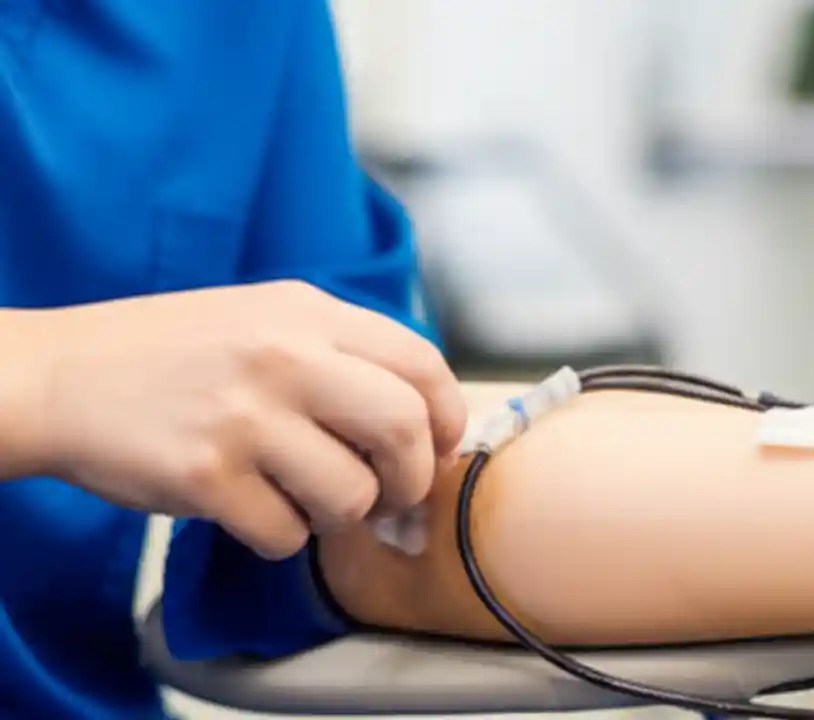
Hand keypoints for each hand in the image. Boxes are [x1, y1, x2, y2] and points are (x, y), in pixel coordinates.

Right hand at [8, 281, 465, 558]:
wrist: (60, 376)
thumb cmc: (175, 355)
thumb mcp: (265, 319)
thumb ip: (343, 356)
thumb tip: (425, 427)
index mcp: (308, 312)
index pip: (422, 364)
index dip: (446, 419)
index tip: (438, 450)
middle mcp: (284, 356)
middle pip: (403, 430)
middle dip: (412, 479)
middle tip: (392, 499)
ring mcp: (245, 416)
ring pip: (350, 496)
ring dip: (340, 516)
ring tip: (306, 500)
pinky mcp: (206, 476)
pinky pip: (287, 534)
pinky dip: (281, 537)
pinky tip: (251, 510)